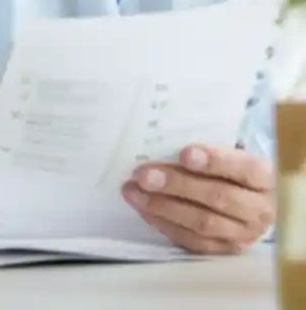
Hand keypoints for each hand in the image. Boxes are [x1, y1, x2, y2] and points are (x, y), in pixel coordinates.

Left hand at [122, 144, 274, 254]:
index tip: (184, 153)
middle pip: (219, 197)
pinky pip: (192, 241)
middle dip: (177, 185)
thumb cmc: (228, 170)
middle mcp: (261, 210)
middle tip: (144, 174)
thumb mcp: (226, 154)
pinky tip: (143, 209)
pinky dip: (164, 224)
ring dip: (163, 206)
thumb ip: (204, 153)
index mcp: (265, 179)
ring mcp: (244, 235)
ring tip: (134, 191)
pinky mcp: (224, 251)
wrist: (244, 201)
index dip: (216, 161)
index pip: (245, 169)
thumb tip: (160, 149)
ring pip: (203, 223)